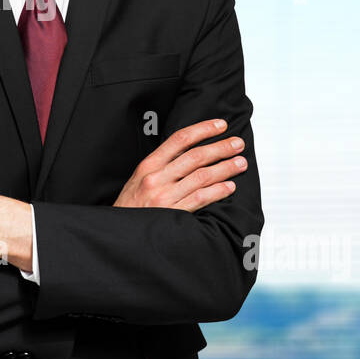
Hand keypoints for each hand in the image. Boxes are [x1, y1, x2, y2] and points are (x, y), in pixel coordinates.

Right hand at [113, 118, 245, 210]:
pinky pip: (200, 199)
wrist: (119, 233)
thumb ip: (161, 166)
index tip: (220, 125)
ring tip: (240, 163)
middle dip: (221, 147)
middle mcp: (156, 178)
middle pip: (195, 156)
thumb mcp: (139, 179)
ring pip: (202, 176)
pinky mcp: (172, 214)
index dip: (203, 129)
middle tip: (237, 143)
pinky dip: (217, 191)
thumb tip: (190, 152)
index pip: (180, 139)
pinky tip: (229, 187)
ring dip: (225, 168)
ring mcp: (164, 196)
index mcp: (148, 165)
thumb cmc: (130, 206)